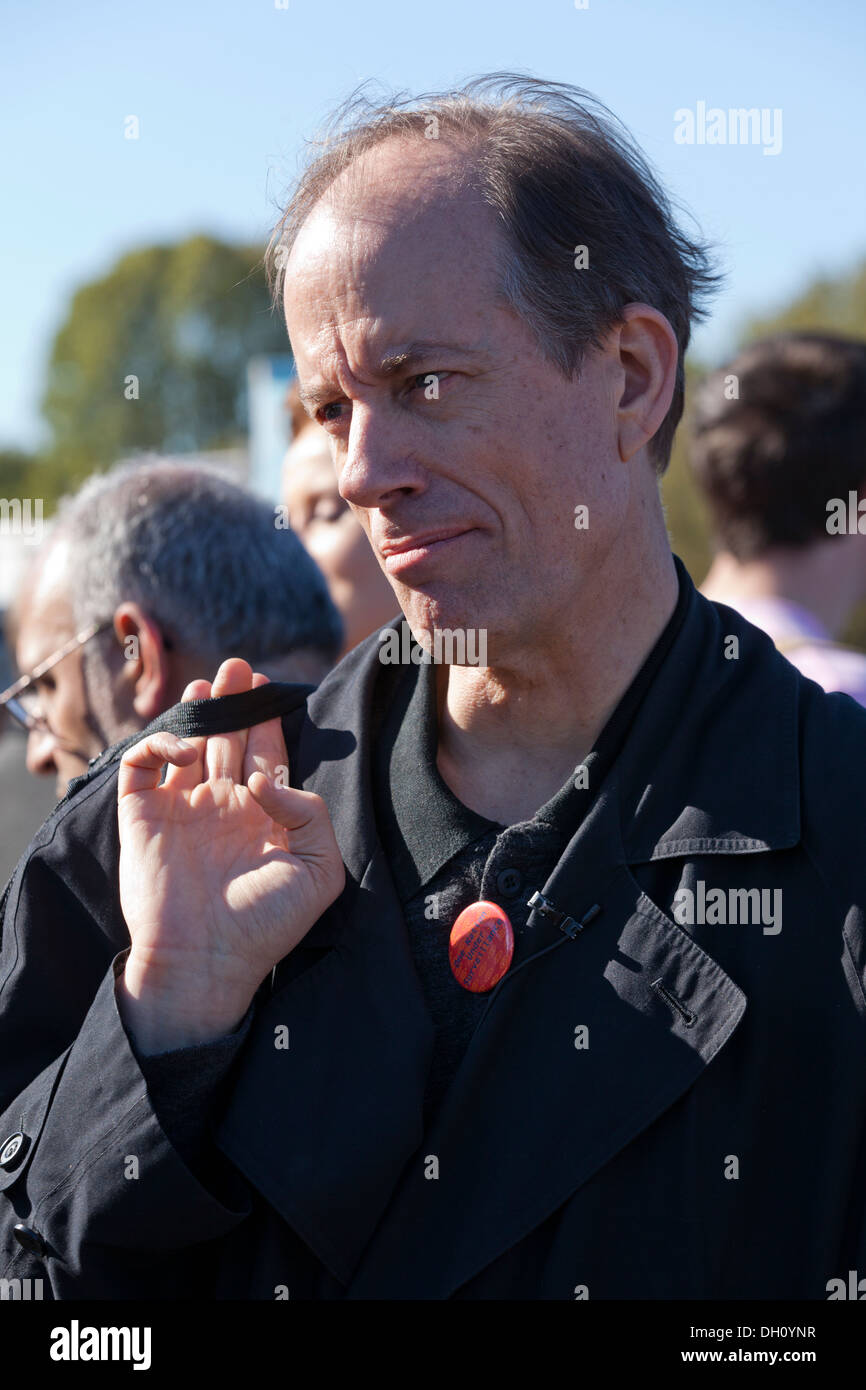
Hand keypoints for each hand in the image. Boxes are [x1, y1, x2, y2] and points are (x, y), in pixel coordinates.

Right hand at [116, 659, 343, 1051]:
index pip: (265, 756)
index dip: (267, 721)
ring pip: (186, 745)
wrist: (205, 962)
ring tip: (210, 683)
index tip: (268, 688)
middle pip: (228, 740)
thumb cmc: (265, 924)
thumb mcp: (319, 870)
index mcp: (261, 818)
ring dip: (197, 711)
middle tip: (239, 667)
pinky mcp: (142, 816)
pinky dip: (159, 745)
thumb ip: (311, 813)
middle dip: (234, 702)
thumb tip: (265, 778)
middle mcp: (221, 808)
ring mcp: (180, 810)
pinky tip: (186, 748)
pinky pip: (143, 766)